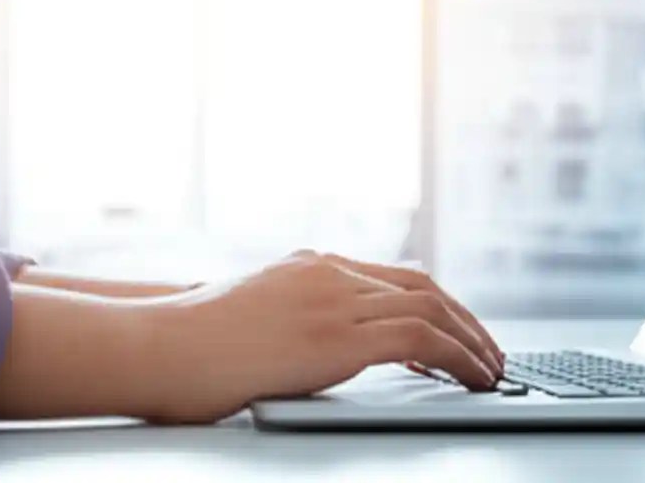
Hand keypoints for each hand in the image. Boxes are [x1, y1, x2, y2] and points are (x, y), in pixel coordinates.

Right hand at [146, 251, 502, 422]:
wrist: (151, 345)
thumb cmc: (183, 345)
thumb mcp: (246, 317)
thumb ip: (288, 319)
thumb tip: (308, 347)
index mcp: (310, 266)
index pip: (394, 276)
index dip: (436, 304)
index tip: (458, 331)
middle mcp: (330, 273)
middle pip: (423, 286)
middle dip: (465, 321)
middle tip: (489, 353)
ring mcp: (335, 300)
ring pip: (433, 309)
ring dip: (472, 342)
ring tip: (493, 371)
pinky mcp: (338, 336)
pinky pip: (421, 339)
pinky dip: (459, 357)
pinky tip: (473, 378)